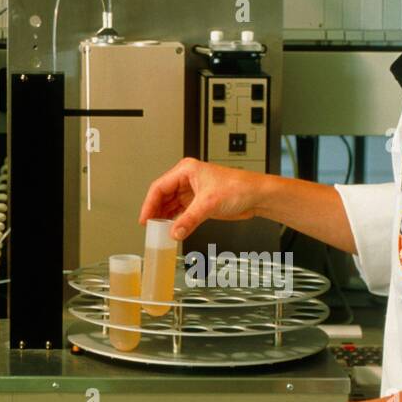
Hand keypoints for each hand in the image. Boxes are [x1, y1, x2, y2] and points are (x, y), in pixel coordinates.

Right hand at [137, 158, 265, 239]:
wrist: (257, 196)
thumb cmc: (239, 187)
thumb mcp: (209, 204)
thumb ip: (189, 220)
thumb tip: (174, 232)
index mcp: (186, 170)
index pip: (159, 187)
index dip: (149, 204)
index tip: (145, 218)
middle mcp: (187, 179)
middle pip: (163, 196)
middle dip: (156, 211)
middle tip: (149, 227)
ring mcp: (192, 191)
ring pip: (170, 205)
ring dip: (164, 217)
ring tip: (158, 230)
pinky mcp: (198, 202)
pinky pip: (180, 212)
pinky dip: (175, 221)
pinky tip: (171, 229)